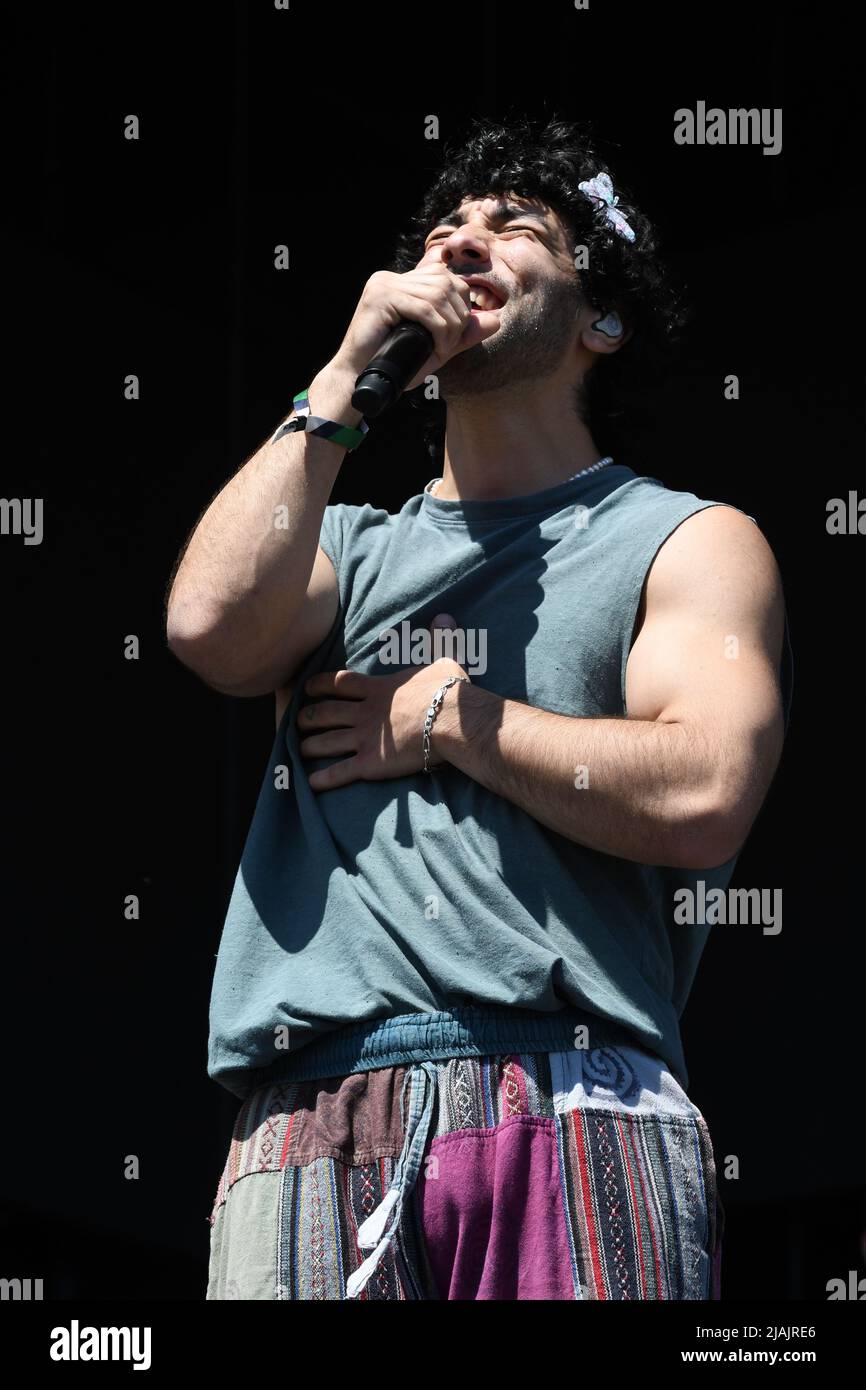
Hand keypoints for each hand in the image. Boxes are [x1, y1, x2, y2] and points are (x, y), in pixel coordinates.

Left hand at [297, 649, 467, 790]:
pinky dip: (323, 778)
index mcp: (378, 688)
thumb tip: (445, 618)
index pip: (339, 683)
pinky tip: (309, 782)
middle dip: (307, 717)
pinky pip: (340, 772)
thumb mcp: (444, 660)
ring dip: (309, 746)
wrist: (451, 720)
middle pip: (325, 712)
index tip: (306, 687)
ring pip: (326, 742)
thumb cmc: (449, 692)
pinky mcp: (370, 763)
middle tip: (297, 721)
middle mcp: (364, 712)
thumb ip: (439, 641)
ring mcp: (365, 738)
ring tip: (299, 749)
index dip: (319, 684)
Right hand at [328, 252, 500, 393]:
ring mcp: (383, 284)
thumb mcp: (436, 348)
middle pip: (447, 282)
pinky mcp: (380, 296)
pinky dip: (438, 330)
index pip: (446, 278)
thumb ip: (463, 334)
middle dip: (458, 316)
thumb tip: (496, 320)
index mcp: (401, 283)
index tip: (452, 338)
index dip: (460, 306)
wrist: (358, 382)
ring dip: (449, 327)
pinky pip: (424, 307)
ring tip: (441, 351)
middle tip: (449, 347)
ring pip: (438, 295)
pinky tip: (435, 349)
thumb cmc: (394, 367)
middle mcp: (391, 278)